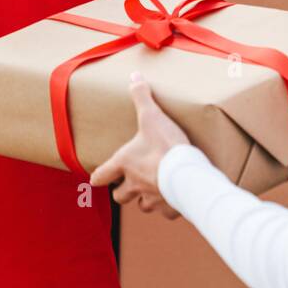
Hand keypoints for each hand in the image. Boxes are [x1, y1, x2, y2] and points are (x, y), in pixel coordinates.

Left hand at [90, 73, 190, 219]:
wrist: (189, 172)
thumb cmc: (166, 145)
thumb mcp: (152, 116)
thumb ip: (142, 97)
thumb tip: (134, 76)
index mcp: (125, 164)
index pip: (101, 177)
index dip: (99, 177)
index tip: (100, 177)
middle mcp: (134, 185)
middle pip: (120, 197)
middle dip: (123, 192)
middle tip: (131, 183)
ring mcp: (152, 199)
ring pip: (142, 207)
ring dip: (145, 200)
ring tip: (154, 190)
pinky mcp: (170, 208)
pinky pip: (167, 211)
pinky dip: (170, 206)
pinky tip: (176, 198)